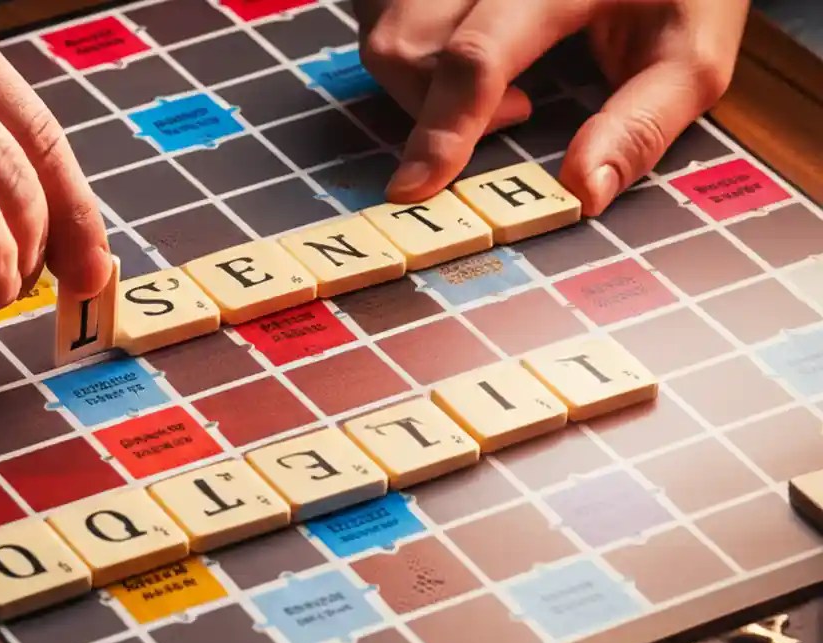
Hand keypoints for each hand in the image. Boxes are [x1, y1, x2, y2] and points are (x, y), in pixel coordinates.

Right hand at [355, 0, 750, 215]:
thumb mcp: (693, 56)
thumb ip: (642, 125)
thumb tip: (582, 192)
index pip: (476, 55)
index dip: (443, 127)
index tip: (416, 187)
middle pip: (403, 43)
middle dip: (434, 107)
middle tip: (521, 108)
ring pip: (383, 31)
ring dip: (416, 81)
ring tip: (496, 80)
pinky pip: (381, 15)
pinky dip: (408, 56)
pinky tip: (462, 57)